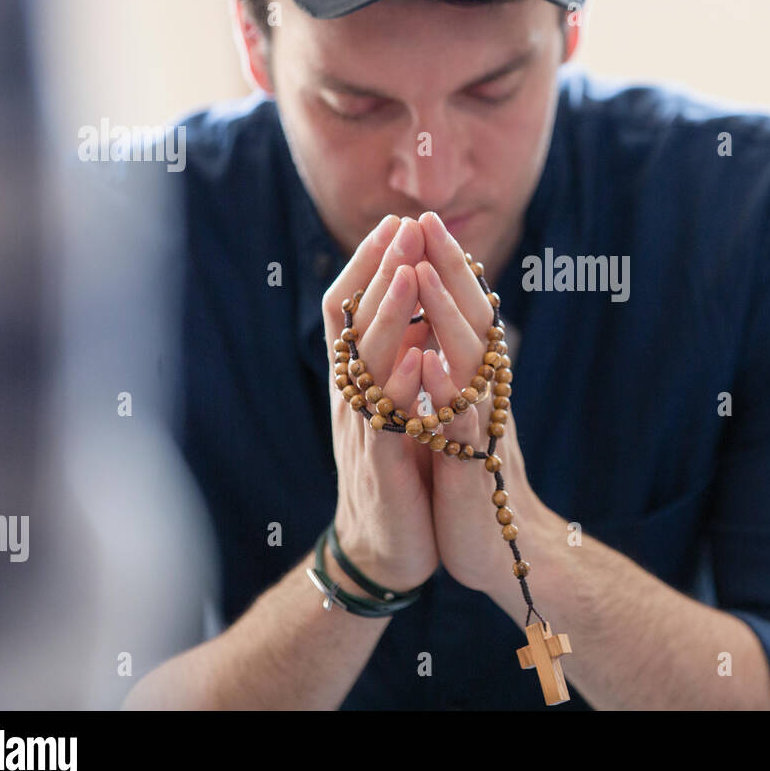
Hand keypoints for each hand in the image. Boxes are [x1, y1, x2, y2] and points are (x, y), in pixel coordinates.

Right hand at [322, 215, 438, 594]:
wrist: (387, 549)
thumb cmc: (399, 471)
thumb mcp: (396, 404)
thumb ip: (398, 355)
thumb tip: (413, 298)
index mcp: (358, 377)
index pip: (351, 306)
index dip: (371, 262)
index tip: (398, 220)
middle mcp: (352, 395)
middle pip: (355, 320)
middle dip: (382, 269)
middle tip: (404, 224)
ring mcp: (362, 429)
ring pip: (367, 360)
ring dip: (388, 312)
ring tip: (409, 269)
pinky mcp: (380, 467)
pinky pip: (386, 420)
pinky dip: (401, 386)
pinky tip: (418, 357)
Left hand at [411, 211, 552, 592]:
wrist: (501, 549)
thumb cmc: (470, 480)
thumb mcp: (458, 416)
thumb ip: (455, 370)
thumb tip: (443, 323)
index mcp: (475, 382)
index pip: (462, 312)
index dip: (444, 268)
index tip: (421, 220)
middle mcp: (483, 396)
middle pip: (471, 321)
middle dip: (447, 269)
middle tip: (428, 220)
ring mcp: (480, 430)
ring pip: (467, 363)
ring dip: (446, 315)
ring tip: (424, 271)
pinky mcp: (471, 471)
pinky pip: (458, 425)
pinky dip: (442, 393)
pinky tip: (427, 364)